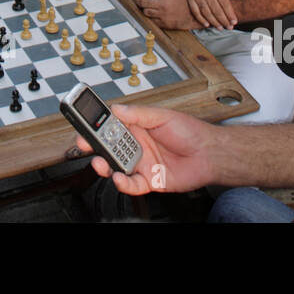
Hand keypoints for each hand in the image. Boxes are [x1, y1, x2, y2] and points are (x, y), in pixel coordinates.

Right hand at [75, 104, 222, 195]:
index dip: (96, 125)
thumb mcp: (162, 116)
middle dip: (93, 146)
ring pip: (115, 167)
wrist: (210, 154)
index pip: (111, 126)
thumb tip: (116, 108)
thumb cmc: (190, 131)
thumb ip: (138, 113)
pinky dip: (122, 184)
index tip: (84, 122)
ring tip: (100, 162)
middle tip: (83, 144)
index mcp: (137, 127)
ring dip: (105, 165)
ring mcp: (141, 164)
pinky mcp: (149, 181)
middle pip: (108, 147)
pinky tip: (119, 178)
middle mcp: (137, 146)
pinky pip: (131, 185)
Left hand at [135, 0, 197, 30]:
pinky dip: (149, 17)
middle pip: (143, 2)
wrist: (193, 15)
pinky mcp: (163, 24)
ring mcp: (163, 15)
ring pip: (145, 11)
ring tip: (144, 6)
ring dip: (143, 9)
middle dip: (138, 0)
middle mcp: (163, 5)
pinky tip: (150, 14)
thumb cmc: (182, 2)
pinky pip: (151, 20)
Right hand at [184, 0, 240, 30]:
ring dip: (214, 22)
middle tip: (229, 27)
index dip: (230, 13)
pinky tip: (207, 25)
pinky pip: (196, 12)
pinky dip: (201, 19)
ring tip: (220, 28)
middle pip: (216, 9)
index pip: (224, 2)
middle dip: (223, 20)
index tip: (234, 22)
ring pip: (206, 12)